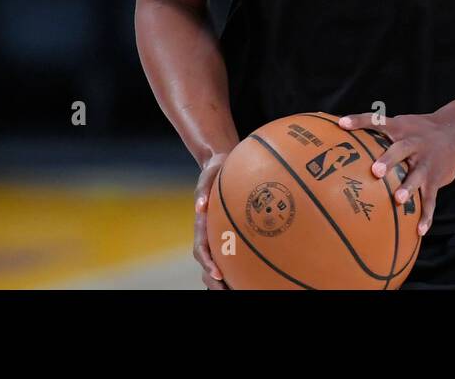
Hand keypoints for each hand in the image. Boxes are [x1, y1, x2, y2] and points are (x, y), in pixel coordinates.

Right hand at [194, 153, 229, 289]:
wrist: (220, 164)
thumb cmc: (214, 171)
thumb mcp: (207, 176)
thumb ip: (201, 190)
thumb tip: (199, 207)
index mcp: (202, 224)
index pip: (202, 249)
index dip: (208, 263)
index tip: (217, 273)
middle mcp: (209, 233)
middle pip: (208, 262)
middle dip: (214, 280)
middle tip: (225, 290)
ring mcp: (219, 234)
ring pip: (219, 261)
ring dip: (224, 279)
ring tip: (238, 289)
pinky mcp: (231, 231)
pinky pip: (233, 251)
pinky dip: (239, 265)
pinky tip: (255, 273)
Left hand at [337, 110, 454, 236]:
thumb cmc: (420, 130)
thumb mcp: (403, 124)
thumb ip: (379, 131)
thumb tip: (344, 136)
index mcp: (401, 128)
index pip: (377, 121)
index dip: (359, 121)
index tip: (342, 124)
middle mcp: (414, 143)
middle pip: (400, 150)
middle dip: (388, 160)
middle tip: (375, 171)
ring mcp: (426, 162)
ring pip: (417, 175)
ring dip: (409, 187)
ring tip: (399, 200)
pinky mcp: (436, 179)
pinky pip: (431, 199)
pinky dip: (426, 215)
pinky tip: (420, 230)